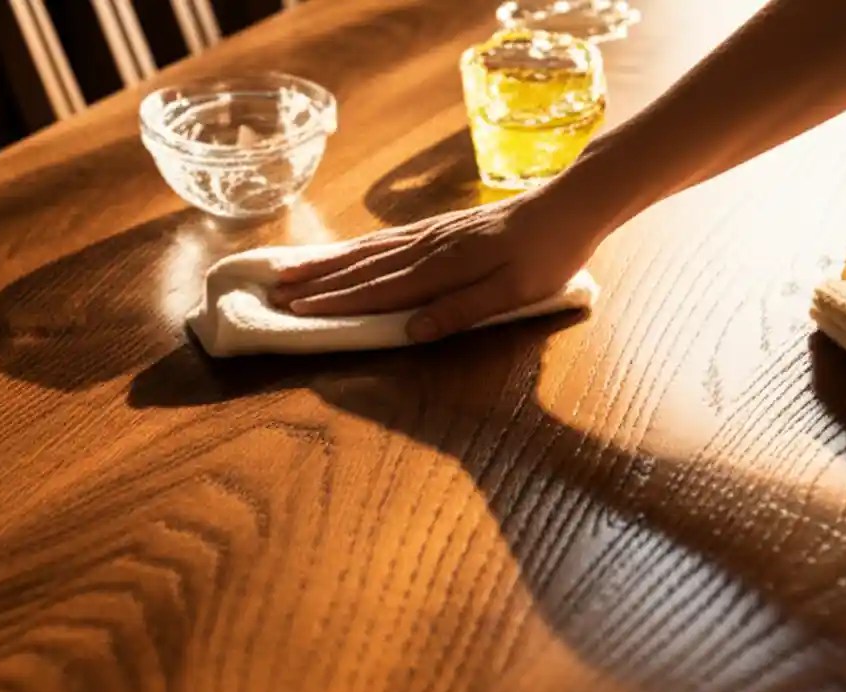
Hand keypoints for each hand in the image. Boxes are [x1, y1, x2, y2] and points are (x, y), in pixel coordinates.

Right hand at [268, 191, 602, 341]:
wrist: (569, 205)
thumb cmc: (548, 257)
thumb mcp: (512, 292)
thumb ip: (461, 311)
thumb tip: (410, 332)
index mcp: (443, 268)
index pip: (379, 290)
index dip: (336, 303)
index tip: (297, 311)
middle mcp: (429, 247)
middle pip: (364, 268)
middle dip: (318, 283)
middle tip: (275, 293)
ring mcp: (434, 233)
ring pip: (370, 250)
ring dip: (330, 263)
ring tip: (293, 270)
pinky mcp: (443, 226)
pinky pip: (388, 238)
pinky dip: (358, 247)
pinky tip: (347, 253)